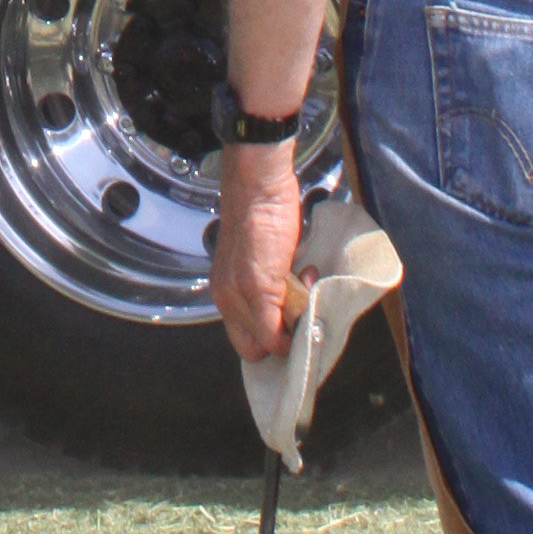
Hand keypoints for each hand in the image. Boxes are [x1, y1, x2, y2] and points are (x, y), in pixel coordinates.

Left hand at [208, 138, 307, 363]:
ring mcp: (238, 297)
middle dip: (282, 339)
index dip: (270, 340)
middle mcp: (226, 299)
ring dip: (293, 323)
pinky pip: (275, 333)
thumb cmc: (262, 213)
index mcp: (225, 291)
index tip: (293, 327)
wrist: (257, 184)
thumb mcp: (259, 258)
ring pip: (267, 343)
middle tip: (303, 309)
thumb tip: (293, 307)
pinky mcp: (257, 290)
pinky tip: (307, 285)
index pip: (244, 339)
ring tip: (305, 278)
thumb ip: (269, 285)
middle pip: (253, 348)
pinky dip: (292, 329)